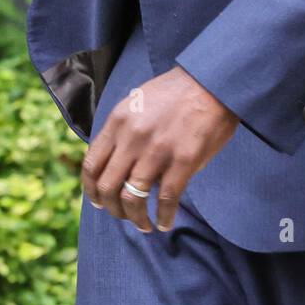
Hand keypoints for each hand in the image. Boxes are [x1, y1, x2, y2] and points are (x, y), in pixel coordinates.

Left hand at [80, 66, 238, 232]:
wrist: (213, 80)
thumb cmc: (178, 91)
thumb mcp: (138, 100)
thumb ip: (125, 129)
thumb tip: (119, 162)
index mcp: (118, 120)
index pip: (91, 164)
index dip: (91, 189)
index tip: (98, 201)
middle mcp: (132, 137)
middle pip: (107, 187)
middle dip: (112, 209)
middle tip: (123, 215)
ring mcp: (157, 150)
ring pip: (132, 198)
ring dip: (135, 218)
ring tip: (143, 225)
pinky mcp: (183, 160)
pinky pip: (165, 199)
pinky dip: (163, 217)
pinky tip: (165, 223)